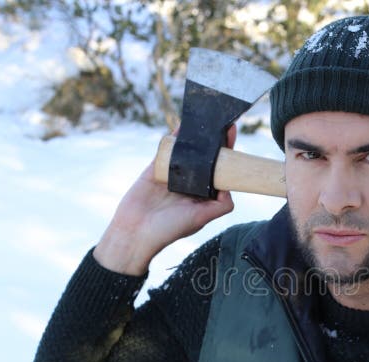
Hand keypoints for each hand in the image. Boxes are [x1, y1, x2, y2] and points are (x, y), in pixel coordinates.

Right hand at [93, 125, 236, 275]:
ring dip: (196, 138)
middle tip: (227, 126)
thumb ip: (219, 206)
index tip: (234, 141)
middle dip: (216, 144)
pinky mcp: (155, 169)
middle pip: (206, 160)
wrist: (134, 233)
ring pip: (187, 153)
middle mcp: (189, 185)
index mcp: (202, 196)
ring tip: (209, 121)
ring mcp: (172, 175)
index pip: (219, 172)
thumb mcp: (200, 218)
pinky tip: (183, 126)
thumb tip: (231, 187)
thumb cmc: (169, 230)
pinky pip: (166, 150)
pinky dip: (174, 138)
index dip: (227, 157)